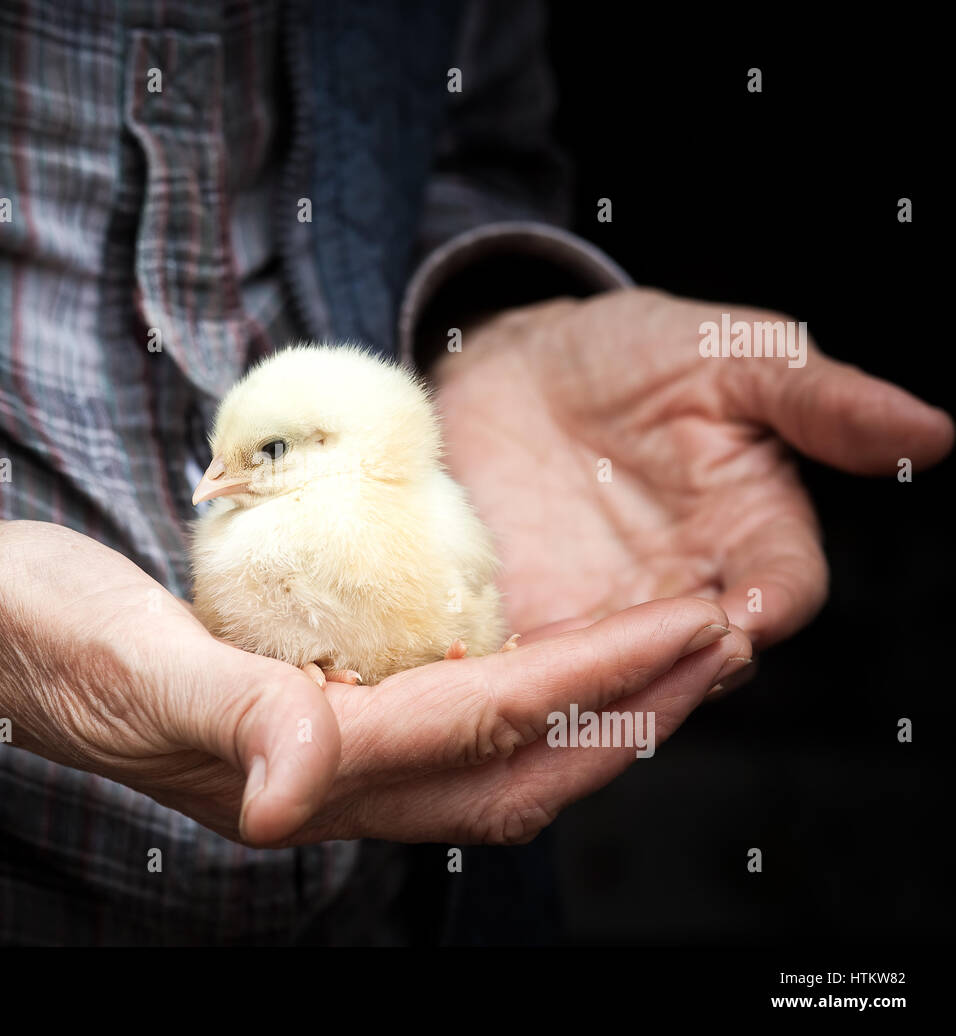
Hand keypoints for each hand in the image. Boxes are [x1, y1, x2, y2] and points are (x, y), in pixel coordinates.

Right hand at [0, 475, 749, 846]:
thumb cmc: (34, 629)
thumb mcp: (120, 656)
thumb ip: (222, 716)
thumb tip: (292, 795)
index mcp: (290, 761)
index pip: (479, 725)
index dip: (591, 678)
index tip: (686, 624)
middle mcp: (319, 775)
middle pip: (514, 769)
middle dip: (629, 712)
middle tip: (723, 642)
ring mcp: (315, 751)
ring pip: (490, 757)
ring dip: (592, 709)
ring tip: (671, 651)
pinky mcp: (302, 715)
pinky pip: (445, 723)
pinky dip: (525, 692)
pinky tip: (553, 654)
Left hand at [432, 288, 952, 648]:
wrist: (515, 368)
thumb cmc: (631, 355)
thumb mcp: (728, 354)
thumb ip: (817, 398)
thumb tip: (931, 432)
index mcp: (750, 532)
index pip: (785, 589)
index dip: (772, 606)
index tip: (748, 614)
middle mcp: (683, 589)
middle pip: (701, 659)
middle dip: (680, 664)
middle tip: (651, 654)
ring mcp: (602, 614)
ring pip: (617, 681)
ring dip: (599, 686)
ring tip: (570, 676)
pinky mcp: (529, 621)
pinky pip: (530, 668)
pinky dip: (518, 678)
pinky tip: (495, 673)